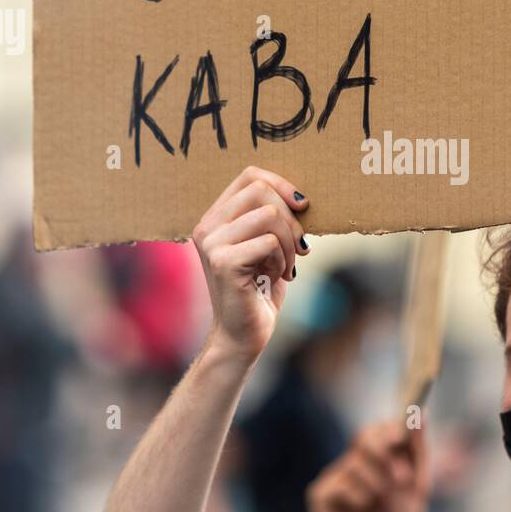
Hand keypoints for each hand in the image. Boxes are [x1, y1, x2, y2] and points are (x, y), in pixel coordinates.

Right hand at [192, 166, 308, 365]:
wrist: (244, 335)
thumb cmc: (260, 289)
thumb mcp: (267, 245)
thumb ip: (273, 218)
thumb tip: (301, 198)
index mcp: (216, 217)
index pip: (249, 176)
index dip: (281, 184)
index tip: (302, 206)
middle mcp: (208, 226)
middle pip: (261, 191)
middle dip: (291, 219)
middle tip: (300, 247)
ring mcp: (212, 243)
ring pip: (269, 215)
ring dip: (289, 243)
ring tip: (287, 266)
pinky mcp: (223, 262)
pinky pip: (269, 242)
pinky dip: (283, 260)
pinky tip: (277, 277)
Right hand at [307, 421, 430, 511]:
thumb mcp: (418, 489)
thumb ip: (419, 452)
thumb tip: (423, 413)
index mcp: (380, 458)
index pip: (382, 428)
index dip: (391, 428)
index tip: (402, 437)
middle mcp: (357, 463)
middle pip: (364, 435)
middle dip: (384, 452)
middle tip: (401, 477)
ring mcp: (337, 477)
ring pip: (355, 462)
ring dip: (378, 484)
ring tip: (383, 504)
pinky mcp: (321, 494)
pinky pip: (341, 484)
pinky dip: (359, 498)